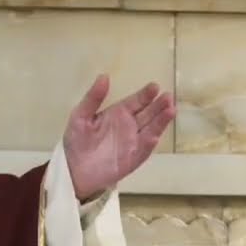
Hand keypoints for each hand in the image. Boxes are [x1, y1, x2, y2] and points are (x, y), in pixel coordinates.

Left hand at [62, 74, 174, 199]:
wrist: (74, 169)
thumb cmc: (76, 141)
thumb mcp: (80, 116)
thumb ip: (93, 98)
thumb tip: (104, 76)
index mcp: (119, 113)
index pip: (136, 101)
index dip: (146, 94)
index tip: (154, 86)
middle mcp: (131, 125)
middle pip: (149, 113)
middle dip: (159, 105)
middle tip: (168, 97)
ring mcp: (134, 141)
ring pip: (152, 128)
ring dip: (161, 120)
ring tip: (171, 109)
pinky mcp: (134, 158)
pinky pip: (144, 149)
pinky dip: (150, 141)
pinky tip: (155, 135)